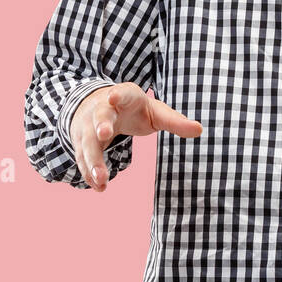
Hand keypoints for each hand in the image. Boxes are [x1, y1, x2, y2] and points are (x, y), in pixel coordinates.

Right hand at [71, 82, 202, 191]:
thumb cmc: (134, 109)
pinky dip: (89, 172)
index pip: (120, 93)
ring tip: (102, 180)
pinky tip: (99, 187)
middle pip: (99, 117)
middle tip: (104, 135)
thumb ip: (175, 121)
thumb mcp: (155, 111)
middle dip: (101, 126)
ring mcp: (88, 124)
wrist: (100, 105)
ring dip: (93, 160)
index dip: (117, 95)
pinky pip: (83, 158)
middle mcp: (101, 108)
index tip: (113, 97)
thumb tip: (200, 130)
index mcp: (123, 96)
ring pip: (88, 142)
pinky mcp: (81, 141)